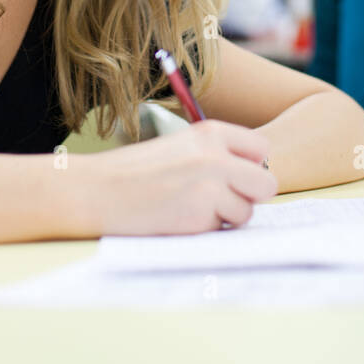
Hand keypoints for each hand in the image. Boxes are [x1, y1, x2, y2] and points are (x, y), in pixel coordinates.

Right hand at [81, 118, 277, 234]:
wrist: (97, 191)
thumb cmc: (136, 172)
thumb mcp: (180, 147)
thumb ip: (216, 155)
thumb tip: (255, 177)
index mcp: (210, 132)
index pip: (261, 149)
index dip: (251, 167)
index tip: (234, 177)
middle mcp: (216, 155)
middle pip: (266, 183)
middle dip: (249, 197)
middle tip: (223, 200)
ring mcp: (210, 185)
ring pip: (247, 212)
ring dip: (226, 218)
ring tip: (191, 209)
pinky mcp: (200, 215)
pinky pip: (222, 230)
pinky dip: (206, 231)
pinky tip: (180, 219)